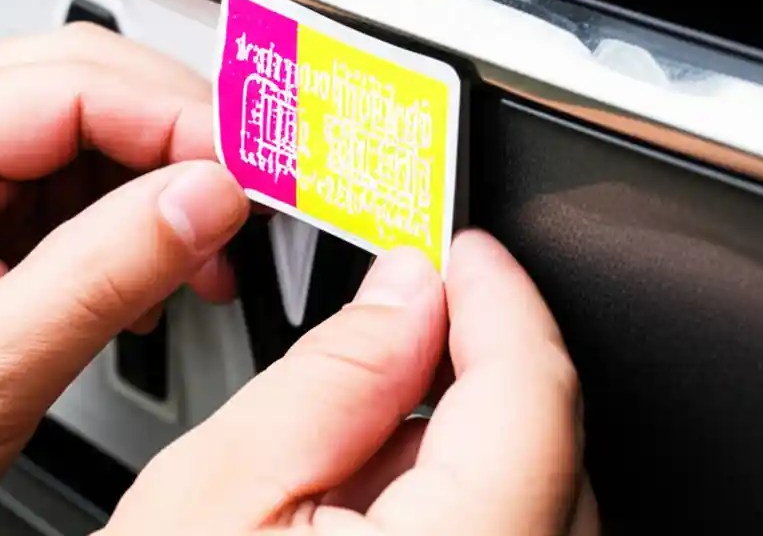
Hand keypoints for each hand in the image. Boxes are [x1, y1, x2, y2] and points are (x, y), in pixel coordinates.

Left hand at [0, 24, 247, 534]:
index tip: (252, 168)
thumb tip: (208, 196)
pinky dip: (136, 219)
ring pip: (92, 127)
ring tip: (211, 249)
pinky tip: (159, 271)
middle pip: (85, 78)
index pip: (68, 84)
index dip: (175, 118)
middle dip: (182, 130)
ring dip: (165, 178)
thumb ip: (105, 271)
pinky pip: (79, 185)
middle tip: (258, 186)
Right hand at [105, 231, 597, 535]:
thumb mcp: (216, 492)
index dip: (498, 300)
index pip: (533, 398)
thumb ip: (330, 379)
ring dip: (458, 446)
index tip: (461, 253)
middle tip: (388, 328)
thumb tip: (405, 293)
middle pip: (546, 451)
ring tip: (340, 456)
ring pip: (534, 504)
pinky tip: (362, 515)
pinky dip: (456, 506)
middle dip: (469, 372)